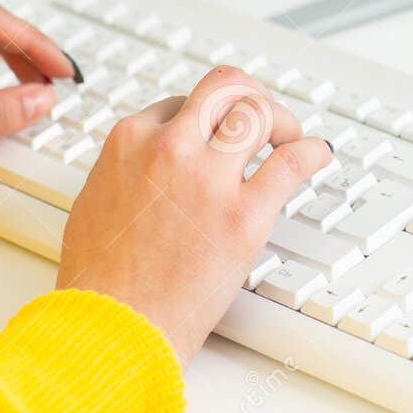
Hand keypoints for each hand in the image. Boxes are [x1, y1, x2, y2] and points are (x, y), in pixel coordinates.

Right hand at [57, 66, 331, 364]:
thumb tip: (148, 166)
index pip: (180, 103)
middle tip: (264, 118)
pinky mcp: (245, 216)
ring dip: (281, 117)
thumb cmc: (99, 280)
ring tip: (289, 136)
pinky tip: (317, 154)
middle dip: (249, 94)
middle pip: (225, 86)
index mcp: (129, 143)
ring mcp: (209, 179)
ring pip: (258, 111)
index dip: (204, 118)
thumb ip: (126, 172)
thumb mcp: (95, 201)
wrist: (112, 326)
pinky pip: (291, 163)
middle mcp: (171, 149)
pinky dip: (312, 151)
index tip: (218, 133)